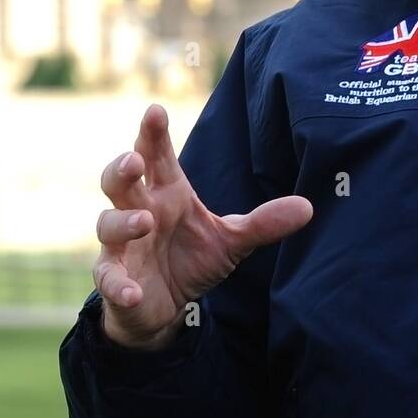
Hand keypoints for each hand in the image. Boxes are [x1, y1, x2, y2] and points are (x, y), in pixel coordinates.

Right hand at [93, 103, 312, 345]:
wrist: (165, 307)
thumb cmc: (191, 259)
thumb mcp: (232, 241)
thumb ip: (263, 223)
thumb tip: (309, 207)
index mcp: (168, 194)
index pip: (157, 157)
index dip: (153, 134)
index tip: (156, 111)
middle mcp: (139, 211)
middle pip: (119, 181)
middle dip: (122, 168)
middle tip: (135, 160)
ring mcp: (121, 245)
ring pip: (108, 223)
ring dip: (122, 221)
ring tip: (144, 221)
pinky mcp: (114, 279)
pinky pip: (108, 278)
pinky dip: (118, 284)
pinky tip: (131, 291)